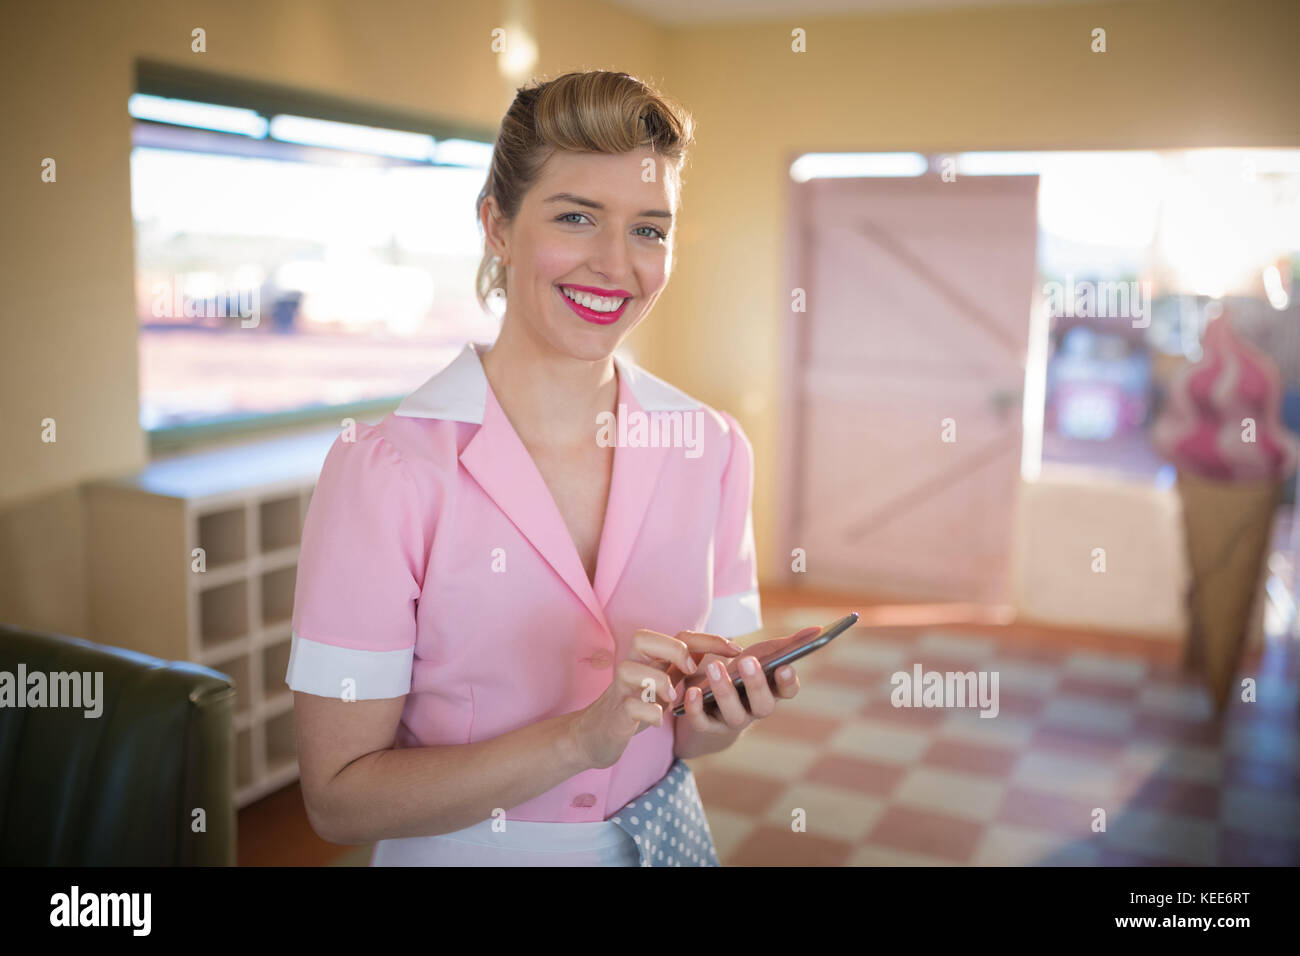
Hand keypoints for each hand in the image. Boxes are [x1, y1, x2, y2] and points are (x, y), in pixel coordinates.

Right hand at [568, 629, 739, 769]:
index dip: (709, 639)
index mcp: (648, 658)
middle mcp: (631, 666)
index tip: (736, 649)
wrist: (597, 735)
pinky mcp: (615, 714)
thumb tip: (720, 651)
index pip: (679, 636)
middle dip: (672, 649)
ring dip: (659, 682)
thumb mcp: (662, 681)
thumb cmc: (635, 705)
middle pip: (643, 638)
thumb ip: (684, 665)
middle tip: (691, 669)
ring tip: (673, 699)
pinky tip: (660, 721)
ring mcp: (620, 689)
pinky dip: (650, 713)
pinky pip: (630, 706)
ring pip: (630, 669)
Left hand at [676, 626, 816, 736]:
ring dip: (725, 691)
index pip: (787, 691)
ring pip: (734, 714)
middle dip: (756, 684)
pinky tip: (692, 691)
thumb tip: (818, 628)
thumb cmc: (740, 671)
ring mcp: (732, 720)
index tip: (784, 666)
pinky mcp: (707, 726)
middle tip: (747, 661)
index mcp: (772, 691)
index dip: (787, 681)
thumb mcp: (761, 654)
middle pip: (763, 706)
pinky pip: (703, 723)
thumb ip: (787, 644)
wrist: (709, 700)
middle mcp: (755, 710)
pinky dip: (697, 709)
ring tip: (715, 667)